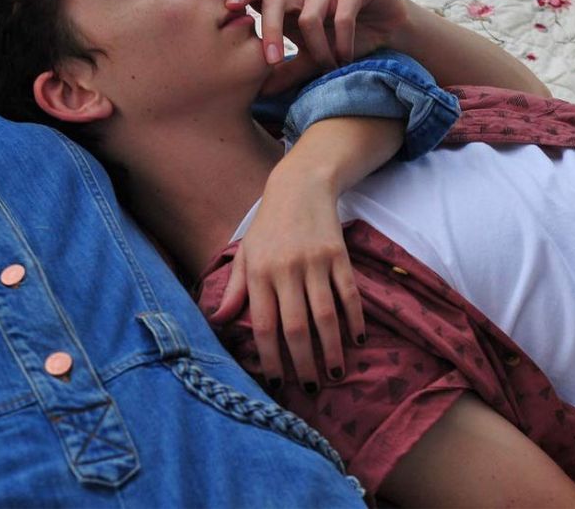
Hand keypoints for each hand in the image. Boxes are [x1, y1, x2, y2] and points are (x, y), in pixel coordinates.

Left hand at [209, 163, 364, 391]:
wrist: (299, 187)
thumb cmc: (268, 226)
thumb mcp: (246, 254)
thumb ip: (235, 290)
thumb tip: (217, 322)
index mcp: (259, 273)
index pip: (263, 325)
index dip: (270, 357)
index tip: (277, 382)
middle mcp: (286, 270)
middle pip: (296, 326)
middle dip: (304, 362)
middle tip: (312, 387)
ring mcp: (315, 263)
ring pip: (325, 315)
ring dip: (332, 348)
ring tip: (336, 373)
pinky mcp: (339, 255)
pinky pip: (349, 293)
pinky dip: (355, 319)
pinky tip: (358, 340)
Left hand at [225, 0, 414, 95]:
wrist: (392, 35)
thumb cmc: (347, 45)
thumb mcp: (311, 63)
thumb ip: (285, 72)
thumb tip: (255, 92)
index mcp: (289, 6)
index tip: (229, 11)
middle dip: (271, 31)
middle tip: (272, 60)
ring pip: (310, 14)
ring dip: (318, 48)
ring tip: (330, 67)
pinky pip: (343, 12)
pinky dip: (343, 39)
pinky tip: (347, 57)